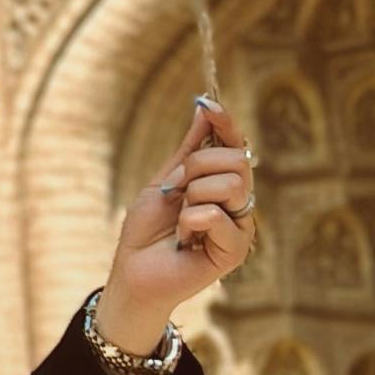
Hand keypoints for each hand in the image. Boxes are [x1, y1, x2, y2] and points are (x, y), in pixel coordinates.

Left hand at [98, 96, 254, 353]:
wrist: (134, 271)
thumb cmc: (147, 231)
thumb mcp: (164, 180)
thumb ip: (189, 149)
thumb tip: (205, 107)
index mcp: (222, 183)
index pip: (236, 145)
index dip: (226, 123)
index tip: (209, 103)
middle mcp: (238, 203)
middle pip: (238, 160)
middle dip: (198, 166)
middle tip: (177, 189)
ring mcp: (240, 226)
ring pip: (233, 184)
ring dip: (194, 195)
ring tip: (181, 218)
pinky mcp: (236, 250)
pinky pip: (219, 215)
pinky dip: (192, 221)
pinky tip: (185, 240)